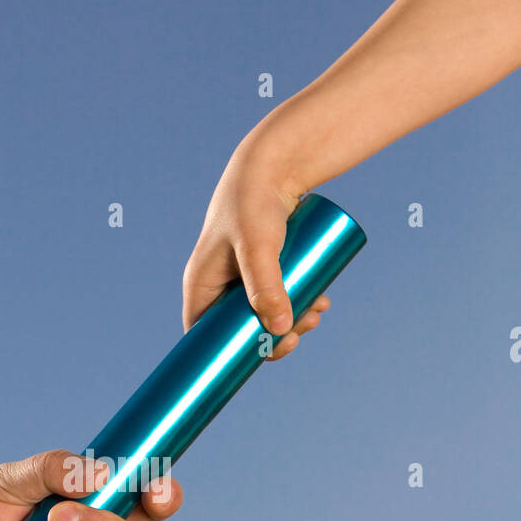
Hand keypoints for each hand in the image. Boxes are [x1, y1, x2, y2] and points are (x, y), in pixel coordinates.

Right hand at [181, 123, 330, 358]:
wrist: (274, 163)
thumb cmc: (255, 201)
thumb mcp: (258, 247)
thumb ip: (266, 286)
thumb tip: (279, 330)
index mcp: (202, 284)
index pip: (204, 335)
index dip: (229, 354)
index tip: (264, 357)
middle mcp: (219, 284)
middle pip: (240, 328)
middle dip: (273, 334)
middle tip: (302, 332)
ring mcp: (242, 275)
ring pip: (264, 312)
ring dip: (292, 318)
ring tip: (318, 311)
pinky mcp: (264, 263)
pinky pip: (277, 293)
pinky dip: (297, 300)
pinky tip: (319, 300)